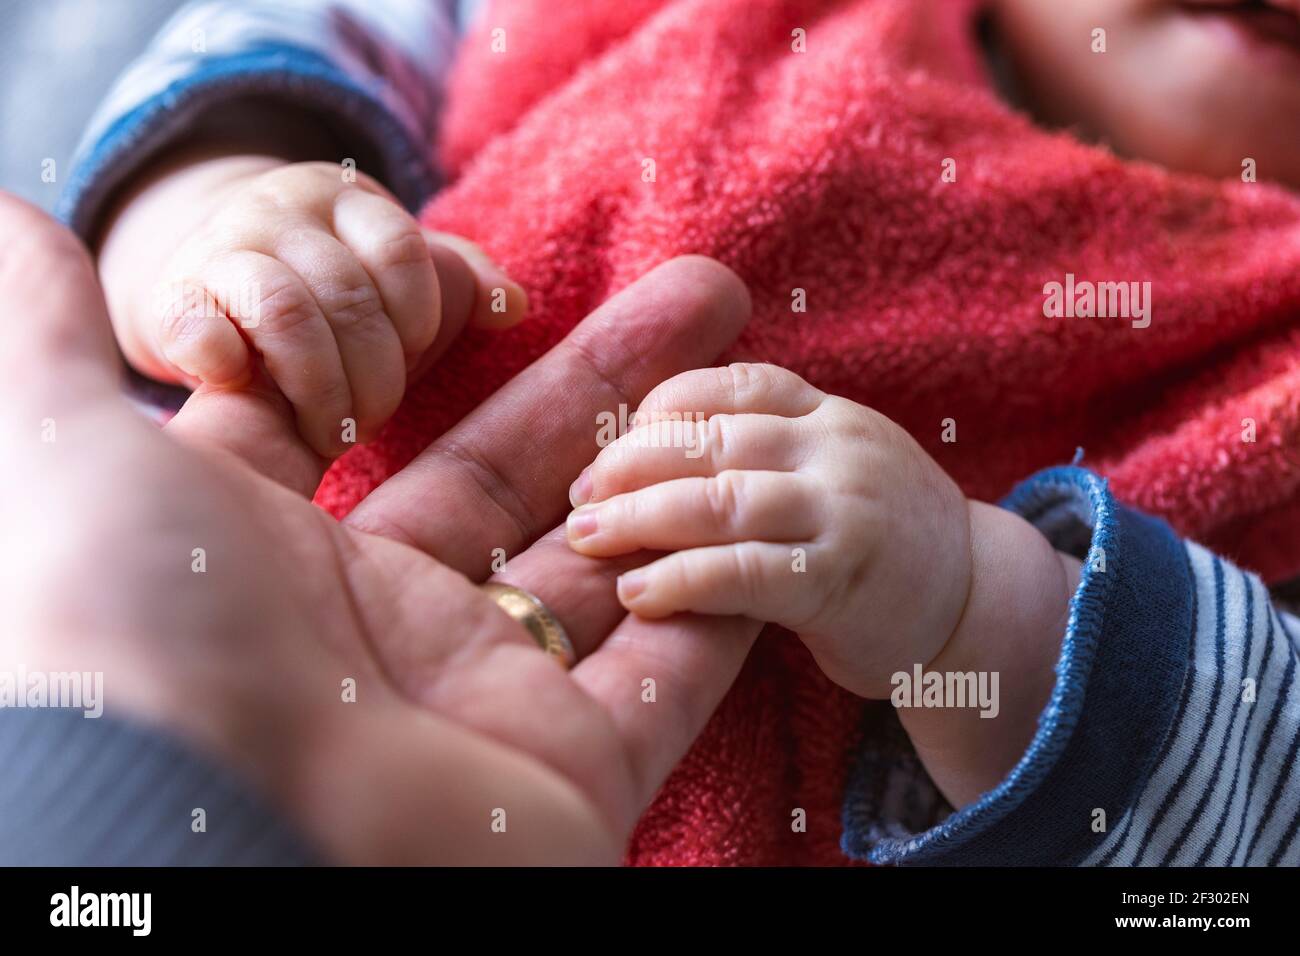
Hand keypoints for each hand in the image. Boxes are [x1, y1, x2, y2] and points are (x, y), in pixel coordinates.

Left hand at [0, 193, 755, 863]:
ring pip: (611, 569)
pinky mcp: (571, 775)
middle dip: (615, 388)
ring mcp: (489, 705)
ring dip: (680, 480)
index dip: (462, 356)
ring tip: (751, 386)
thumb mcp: (75, 461)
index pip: (396, 436)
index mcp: (289, 559)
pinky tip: (767, 517)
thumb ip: (50, 340)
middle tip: (702, 297)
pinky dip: (718, 609)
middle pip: (528, 482)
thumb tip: (17, 215)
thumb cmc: (136, 644)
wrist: (217, 853)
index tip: (524, 287)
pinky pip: (666, 682)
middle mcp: (393, 633)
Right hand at [97, 151, 526, 456]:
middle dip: (374, 374)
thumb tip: (514, 305)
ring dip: (319, 385)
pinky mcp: (172, 300)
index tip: (413, 356)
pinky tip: (252, 391)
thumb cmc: (326, 284)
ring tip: (329, 428)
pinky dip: (230, 364)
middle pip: (350, 295)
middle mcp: (279, 212)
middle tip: (373, 417)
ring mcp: (220, 251)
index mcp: (344, 200)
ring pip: (286, 312)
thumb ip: (455, 281)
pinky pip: (200, 329)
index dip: (419, 320)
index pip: (402, 253)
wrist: (206, 279)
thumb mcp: (391, 272)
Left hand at [564, 362, 1078, 804]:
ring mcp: (841, 511)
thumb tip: (651, 443)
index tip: (609, 444)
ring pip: (722, 498)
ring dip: (641, 516)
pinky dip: (683, 580)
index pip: (727, 385)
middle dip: (630, 462)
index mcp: (824, 414)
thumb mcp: (829, 465)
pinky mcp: (839, 581)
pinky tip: (637, 595)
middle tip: (579, 496)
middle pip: (712, 436)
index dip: (658, 410)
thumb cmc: (875, 538)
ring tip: (587, 536)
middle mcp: (834, 447)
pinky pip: (746, 572)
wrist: (975, 604)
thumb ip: (762, 446)